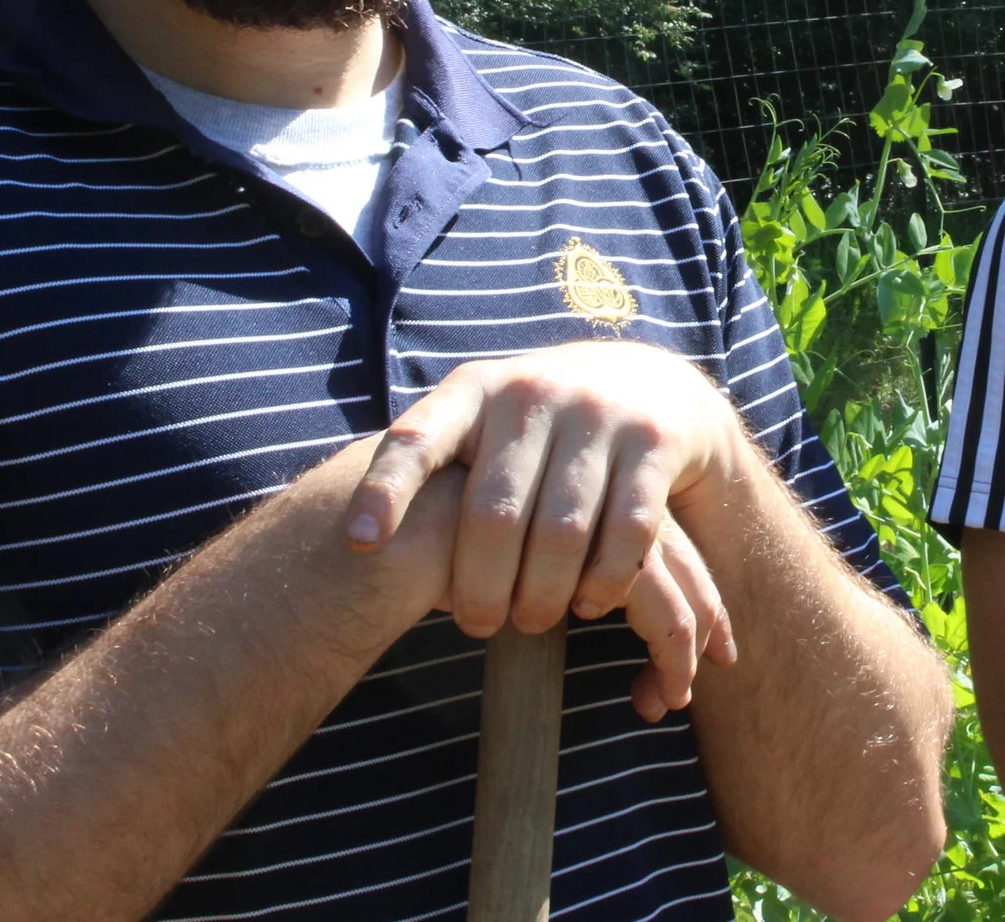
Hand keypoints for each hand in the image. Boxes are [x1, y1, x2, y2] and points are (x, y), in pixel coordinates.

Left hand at [341, 341, 744, 698]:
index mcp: (473, 391)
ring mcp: (596, 413)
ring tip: (532, 621)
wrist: (647, 379)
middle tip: (476, 626)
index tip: (358, 543)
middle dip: (480, 585)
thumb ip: (438, 462)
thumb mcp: (485, 421)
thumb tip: (352, 542)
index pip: (416, 438)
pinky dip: (605, 580)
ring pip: (561, 531)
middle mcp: (531, 393)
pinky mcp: (652, 441)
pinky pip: (626, 531)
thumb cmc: (540, 423)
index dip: (384, 489)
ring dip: (544, 593)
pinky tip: (591, 604)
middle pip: (493, 513)